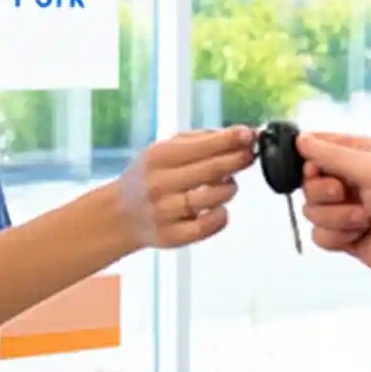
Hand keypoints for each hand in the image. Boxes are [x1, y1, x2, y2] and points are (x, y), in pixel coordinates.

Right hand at [115, 126, 256, 249]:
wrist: (119, 215)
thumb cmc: (150, 177)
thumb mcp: (163, 150)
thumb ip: (199, 140)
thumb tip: (239, 135)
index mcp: (157, 158)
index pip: (202, 146)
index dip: (229, 140)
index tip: (249, 134)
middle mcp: (160, 185)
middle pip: (211, 171)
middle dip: (237, 160)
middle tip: (251, 154)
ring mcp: (165, 213)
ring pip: (213, 198)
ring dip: (229, 187)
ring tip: (228, 182)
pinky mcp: (172, 237)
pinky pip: (209, 226)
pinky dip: (221, 215)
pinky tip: (219, 207)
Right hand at [296, 132, 370, 284]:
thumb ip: (332, 155)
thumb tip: (301, 139)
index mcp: (358, 154)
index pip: (316, 146)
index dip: (309, 159)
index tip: (316, 170)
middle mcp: (349, 179)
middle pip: (307, 182)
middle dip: (324, 193)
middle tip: (345, 194)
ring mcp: (345, 208)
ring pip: (311, 210)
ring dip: (337, 218)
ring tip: (364, 220)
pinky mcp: (343, 234)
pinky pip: (318, 235)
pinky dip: (338, 237)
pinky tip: (360, 236)